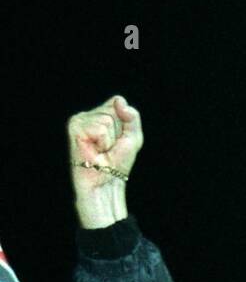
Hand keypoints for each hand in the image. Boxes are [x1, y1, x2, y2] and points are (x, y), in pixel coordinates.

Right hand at [67, 95, 142, 226]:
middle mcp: (89, 114)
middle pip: (113, 111)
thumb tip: (120, 101)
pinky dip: (102, 142)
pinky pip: (99, 129)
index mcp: (100, 114)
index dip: (124, 124)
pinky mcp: (75, 127)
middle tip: (108, 148)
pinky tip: (94, 150)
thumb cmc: (117, 162)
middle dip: (117, 134)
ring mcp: (80, 119)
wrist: (106, 181)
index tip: (118, 140)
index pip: (118, 102)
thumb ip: (132, 116)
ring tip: (101, 150)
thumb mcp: (133, 137)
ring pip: (106, 120)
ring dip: (109, 140)